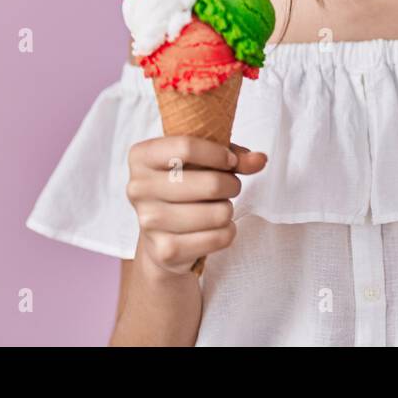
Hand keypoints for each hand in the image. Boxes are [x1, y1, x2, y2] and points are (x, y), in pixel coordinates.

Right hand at [125, 136, 267, 276]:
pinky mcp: (165, 251)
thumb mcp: (204, 161)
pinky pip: (219, 238)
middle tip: (230, 187)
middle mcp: (138, 188)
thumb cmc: (184, 186)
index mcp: (141, 157)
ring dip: (228, 210)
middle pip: (210, 183)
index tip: (230, 162)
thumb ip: (234, 156)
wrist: (161, 237)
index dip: (220, 154)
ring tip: (218, 208)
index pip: (186, 146)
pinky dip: (227, 232)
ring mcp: (148, 222)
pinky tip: (214, 228)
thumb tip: (260, 160)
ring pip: (219, 213)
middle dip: (232, 185)